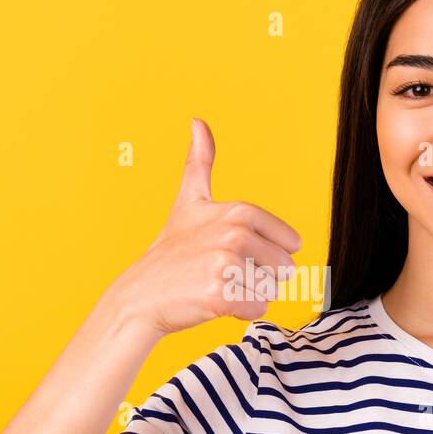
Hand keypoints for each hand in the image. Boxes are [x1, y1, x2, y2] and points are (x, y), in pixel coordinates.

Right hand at [114, 117, 301, 336]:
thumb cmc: (171, 250)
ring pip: (272, 290)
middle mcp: (236, 234)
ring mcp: (227, 265)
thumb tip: (197, 121)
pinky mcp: (221, 295)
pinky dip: (239, 312)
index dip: (267, 253)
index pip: (291, 243)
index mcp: (240, 211)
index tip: (234, 251)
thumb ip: (200, 161)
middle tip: (223, 271)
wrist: (141, 295)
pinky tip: (213, 301)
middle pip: (286, 269)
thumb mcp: (189, 201)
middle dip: (260, 276)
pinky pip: (257, 310)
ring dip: (249, 294)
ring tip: (216, 284)